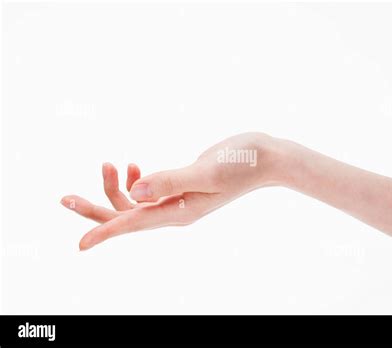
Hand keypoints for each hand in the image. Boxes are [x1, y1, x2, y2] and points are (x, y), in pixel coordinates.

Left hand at [61, 132, 281, 249]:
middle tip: (64, 198)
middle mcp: (174, 212)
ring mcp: (176, 201)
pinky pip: (147, 193)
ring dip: (115, 187)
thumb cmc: (241, 164)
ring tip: (110, 164)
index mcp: (179, 213)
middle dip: (95, 209)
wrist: (264, 159)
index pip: (134, 224)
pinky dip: (133, 181)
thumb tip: (136, 191)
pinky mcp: (178, 188)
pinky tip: (133, 166)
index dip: (105, 232)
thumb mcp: (206, 172)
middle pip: (126, 218)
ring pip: (133, 204)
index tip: (81, 245)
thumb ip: (171, 181)